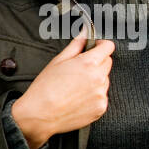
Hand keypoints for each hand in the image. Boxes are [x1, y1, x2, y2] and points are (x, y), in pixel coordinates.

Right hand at [10, 27, 112, 148]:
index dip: (101, 45)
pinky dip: (94, 95)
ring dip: (95, 80)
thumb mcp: (58, 61)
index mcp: (88, 64)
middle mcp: (98, 79)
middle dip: (97, 62)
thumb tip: (85, 33)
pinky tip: (78, 98)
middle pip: (107, 63)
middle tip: (79, 68)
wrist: (40, 114)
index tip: (96, 46)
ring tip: (75, 86)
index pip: (108, 47)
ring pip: (105, 80)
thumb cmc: (45, 89)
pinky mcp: (101, 108)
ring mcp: (101, 94)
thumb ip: (76, 45)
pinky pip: (102, 96)